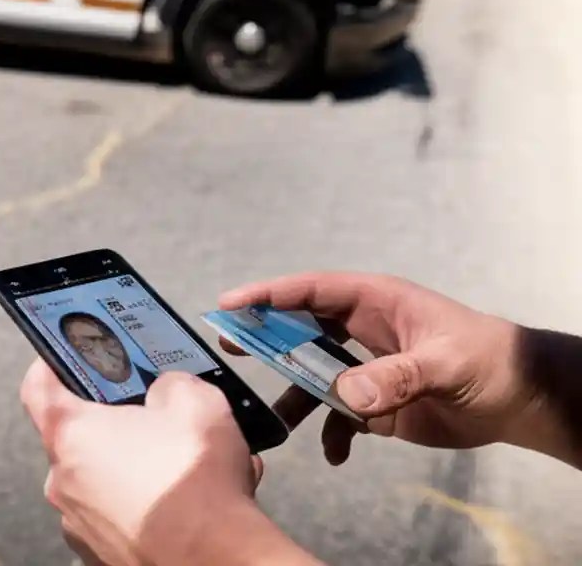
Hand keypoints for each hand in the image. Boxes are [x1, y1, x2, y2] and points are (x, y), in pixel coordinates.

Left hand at [20, 359, 312, 565]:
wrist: (216, 560)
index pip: (37, 387)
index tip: (64, 360)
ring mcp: (80, 524)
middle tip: (156, 422)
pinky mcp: (102, 556)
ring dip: (137, 471)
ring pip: (104, 482)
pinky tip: (188, 505)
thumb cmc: (194, 482)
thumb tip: (166, 391)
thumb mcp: (194, 400)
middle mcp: (63, 481)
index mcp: (70, 434)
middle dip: (117, 428)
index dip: (51, 367)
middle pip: (79, 439)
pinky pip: (121, 518)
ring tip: (186, 470)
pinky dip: (148, 508)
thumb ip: (169, 384)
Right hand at [218, 272, 538, 464]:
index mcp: (375, 302)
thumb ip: (395, 376)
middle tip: (229, 345)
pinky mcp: (373, 404)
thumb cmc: (488, 360)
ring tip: (274, 420)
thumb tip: (345, 395)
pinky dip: (331, 436)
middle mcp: (361, 332)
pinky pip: (337, 418)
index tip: (231, 304)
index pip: (312, 291)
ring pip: (312, 377)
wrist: (517, 401)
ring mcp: (364, 368)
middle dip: (265, 337)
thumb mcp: (443, 362)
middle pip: (300, 329)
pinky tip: (335, 454)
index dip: (270, 295)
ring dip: (294, 398)